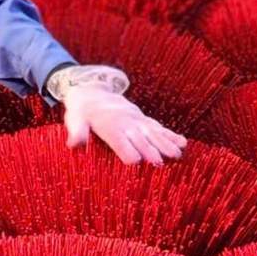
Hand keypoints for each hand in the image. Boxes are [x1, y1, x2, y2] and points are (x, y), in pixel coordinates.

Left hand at [63, 83, 187, 165]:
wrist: (93, 92)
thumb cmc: (82, 113)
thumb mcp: (75, 120)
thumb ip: (77, 132)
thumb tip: (72, 145)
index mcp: (110, 127)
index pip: (120, 142)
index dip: (126, 151)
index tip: (134, 162)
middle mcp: (127, 124)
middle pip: (140, 140)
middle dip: (149, 151)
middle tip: (160, 163)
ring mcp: (138, 122)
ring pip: (154, 134)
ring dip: (165, 144)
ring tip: (176, 155)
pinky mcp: (145, 121)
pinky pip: (160, 128)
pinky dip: (171, 136)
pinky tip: (183, 144)